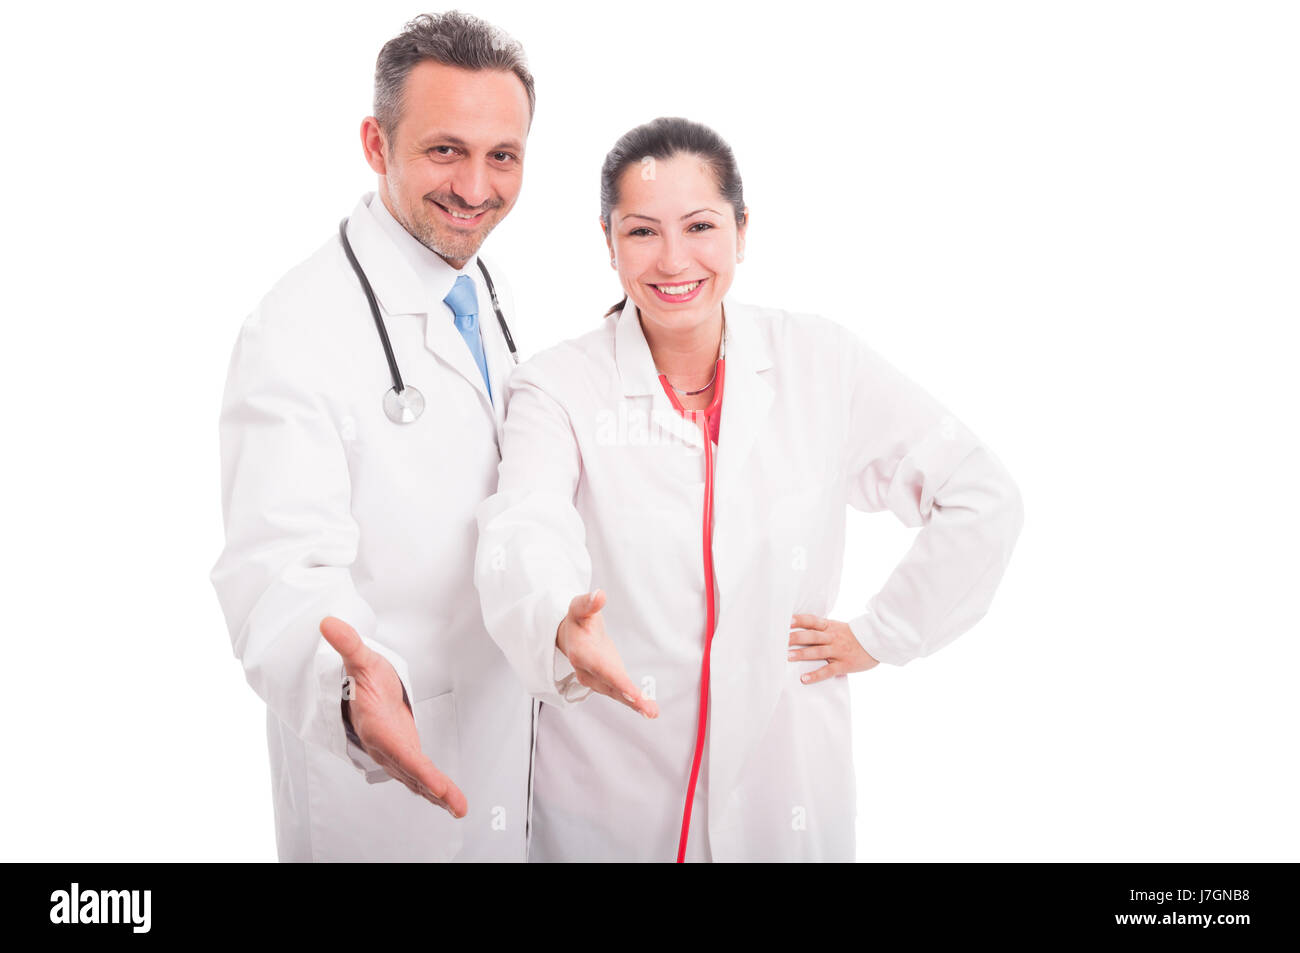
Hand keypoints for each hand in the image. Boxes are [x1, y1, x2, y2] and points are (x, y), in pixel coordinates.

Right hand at [319, 616, 467, 817]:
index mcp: (377, 728)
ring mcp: (396, 755)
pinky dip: (435, 790)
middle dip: (433, 789)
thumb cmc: (364, 679)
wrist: (358, 693)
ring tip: (458, 808)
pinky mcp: (405, 755)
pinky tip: (451, 801)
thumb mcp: (360, 660)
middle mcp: (385, 747)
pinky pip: (421, 777)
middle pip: (411, 772)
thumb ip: (348, 645)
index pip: (400, 752)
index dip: (419, 770)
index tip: (438, 784)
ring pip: (417, 780)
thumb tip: (329, 624)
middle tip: (455, 803)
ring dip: (438, 796)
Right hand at [556, 590, 658, 718]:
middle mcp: (587, 672)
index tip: (632, 692)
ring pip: (617, 693)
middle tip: (648, 709)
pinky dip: (635, 702)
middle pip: (611, 686)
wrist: (569, 635)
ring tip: (653, 712)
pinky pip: (621, 693)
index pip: (601, 669)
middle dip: (630, 698)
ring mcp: (596, 680)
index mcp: (581, 654)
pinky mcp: (607, 681)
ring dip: (635, 704)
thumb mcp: (579, 608)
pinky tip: (650, 709)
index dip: (617, 681)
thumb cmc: (577, 619)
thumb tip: (599, 595)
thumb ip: (588, 603)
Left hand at [788, 613, 878, 684]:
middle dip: (795, 638)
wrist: (877, 642)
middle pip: (812, 636)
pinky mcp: (844, 664)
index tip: (786, 620)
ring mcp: (838, 651)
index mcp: (830, 626)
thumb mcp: (837, 627)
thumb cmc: (852, 635)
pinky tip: (804, 679)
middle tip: (779, 640)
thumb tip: (798, 627)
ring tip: (788, 656)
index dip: (799, 620)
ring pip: (818, 652)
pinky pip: (828, 670)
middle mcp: (833, 637)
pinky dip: (816, 675)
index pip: (812, 621)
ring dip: (802, 654)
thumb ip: (820, 628)